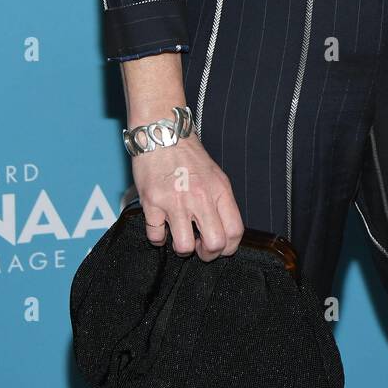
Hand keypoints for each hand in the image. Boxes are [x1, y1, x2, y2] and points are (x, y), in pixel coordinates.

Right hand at [130, 130, 244, 261]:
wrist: (162, 133)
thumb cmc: (188, 155)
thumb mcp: (215, 176)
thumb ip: (220, 203)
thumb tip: (222, 232)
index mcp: (220, 190)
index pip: (235, 232)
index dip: (228, 248)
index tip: (219, 248)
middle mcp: (200, 197)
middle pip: (214, 244)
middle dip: (207, 254)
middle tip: (199, 248)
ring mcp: (175, 201)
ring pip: (184, 247)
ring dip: (181, 248)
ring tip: (179, 236)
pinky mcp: (152, 202)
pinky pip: (155, 236)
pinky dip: (157, 238)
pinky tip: (160, 227)